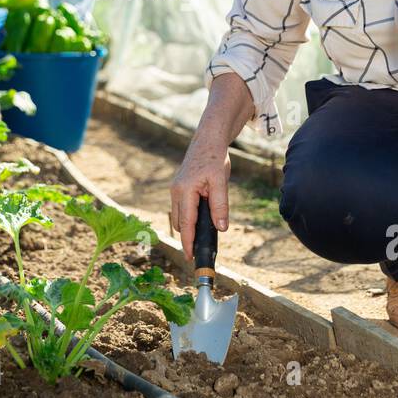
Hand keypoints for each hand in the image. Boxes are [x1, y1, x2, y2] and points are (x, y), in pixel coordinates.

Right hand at [169, 138, 231, 258]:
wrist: (208, 140)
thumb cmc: (214, 158)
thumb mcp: (220, 182)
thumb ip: (220, 205)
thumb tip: (221, 228)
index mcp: (184, 191)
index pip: (186, 223)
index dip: (188, 242)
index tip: (190, 257)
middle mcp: (176, 192)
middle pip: (179, 223)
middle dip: (187, 238)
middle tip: (197, 253)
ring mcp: (176, 189)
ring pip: (178, 216)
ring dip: (188, 227)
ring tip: (200, 239)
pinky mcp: (179, 187)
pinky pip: (181, 208)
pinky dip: (188, 218)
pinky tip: (199, 221)